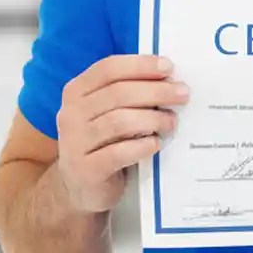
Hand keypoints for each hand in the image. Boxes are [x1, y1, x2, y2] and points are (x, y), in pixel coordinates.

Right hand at [56, 55, 188, 212]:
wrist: (80, 188)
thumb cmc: (102, 142)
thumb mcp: (105, 112)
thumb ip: (127, 93)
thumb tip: (168, 79)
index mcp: (76, 92)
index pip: (108, 68)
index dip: (140, 65)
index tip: (168, 67)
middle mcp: (70, 114)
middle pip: (118, 93)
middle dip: (156, 91)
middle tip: (182, 94)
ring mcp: (75, 143)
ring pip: (119, 121)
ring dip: (153, 119)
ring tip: (171, 122)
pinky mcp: (86, 170)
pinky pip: (119, 153)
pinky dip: (143, 146)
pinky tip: (156, 144)